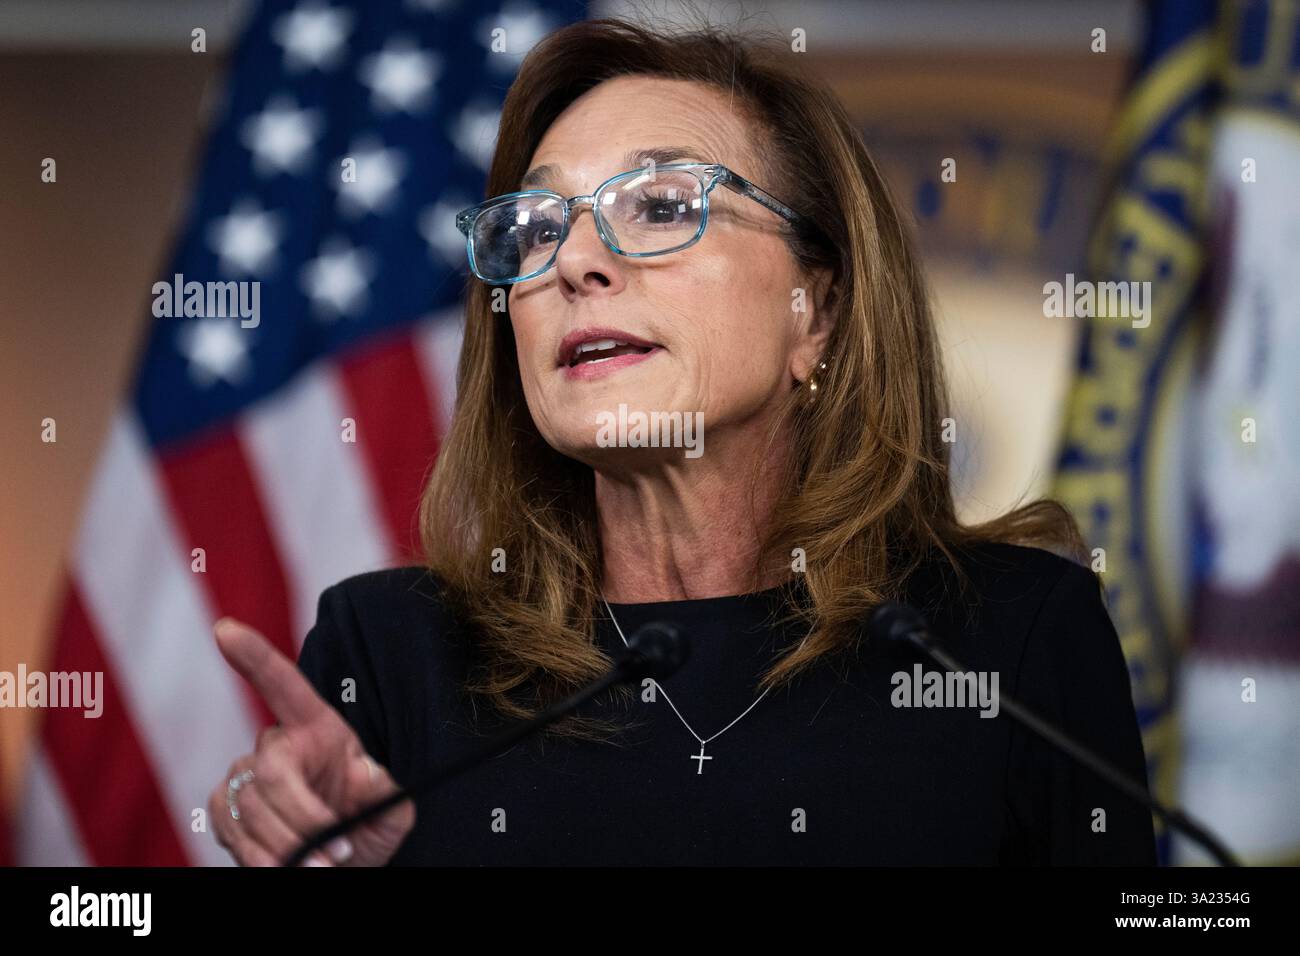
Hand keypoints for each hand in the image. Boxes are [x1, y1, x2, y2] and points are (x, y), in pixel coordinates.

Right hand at [209, 618, 414, 865]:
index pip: (282, 686)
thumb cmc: (366, 825)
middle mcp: (275, 746)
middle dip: (305, 817)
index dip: (253, 655)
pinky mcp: (225, 812)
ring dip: (289, 847)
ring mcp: (244, 778)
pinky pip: (231, 832)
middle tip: (336, 851)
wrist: (343, 863)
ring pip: (251, 808)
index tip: (223, 628)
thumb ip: (387, 792)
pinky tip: (287, 870)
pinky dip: (261, 859)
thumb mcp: (394, 809)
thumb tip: (368, 777)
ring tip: (323, 868)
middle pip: (272, 771)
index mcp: (317, 729)